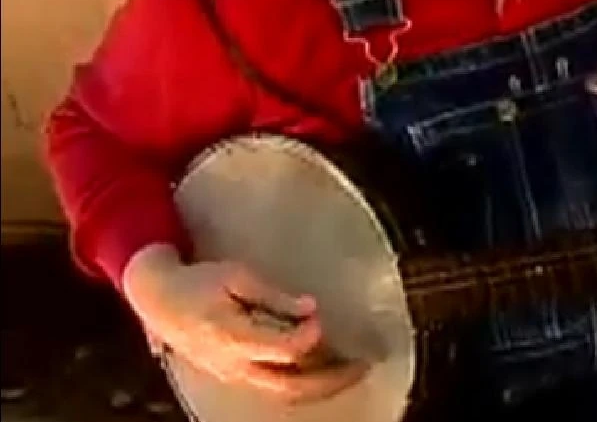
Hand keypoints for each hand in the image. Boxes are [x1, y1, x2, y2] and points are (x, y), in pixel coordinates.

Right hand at [122, 244, 368, 402]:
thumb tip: (310, 308)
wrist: (158, 300)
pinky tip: (325, 371)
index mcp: (232, 337)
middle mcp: (234, 365)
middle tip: (364, 364)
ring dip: (321, 386)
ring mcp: (233, 375)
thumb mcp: (235, 276)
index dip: (308, 338)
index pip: (281, 350)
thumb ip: (272, 295)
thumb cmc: (199, 281)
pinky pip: (273, 388)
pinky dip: (303, 384)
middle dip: (330, 379)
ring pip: (283, 393)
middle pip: (289, 385)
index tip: (324, 319)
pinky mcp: (234, 376)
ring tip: (352, 372)